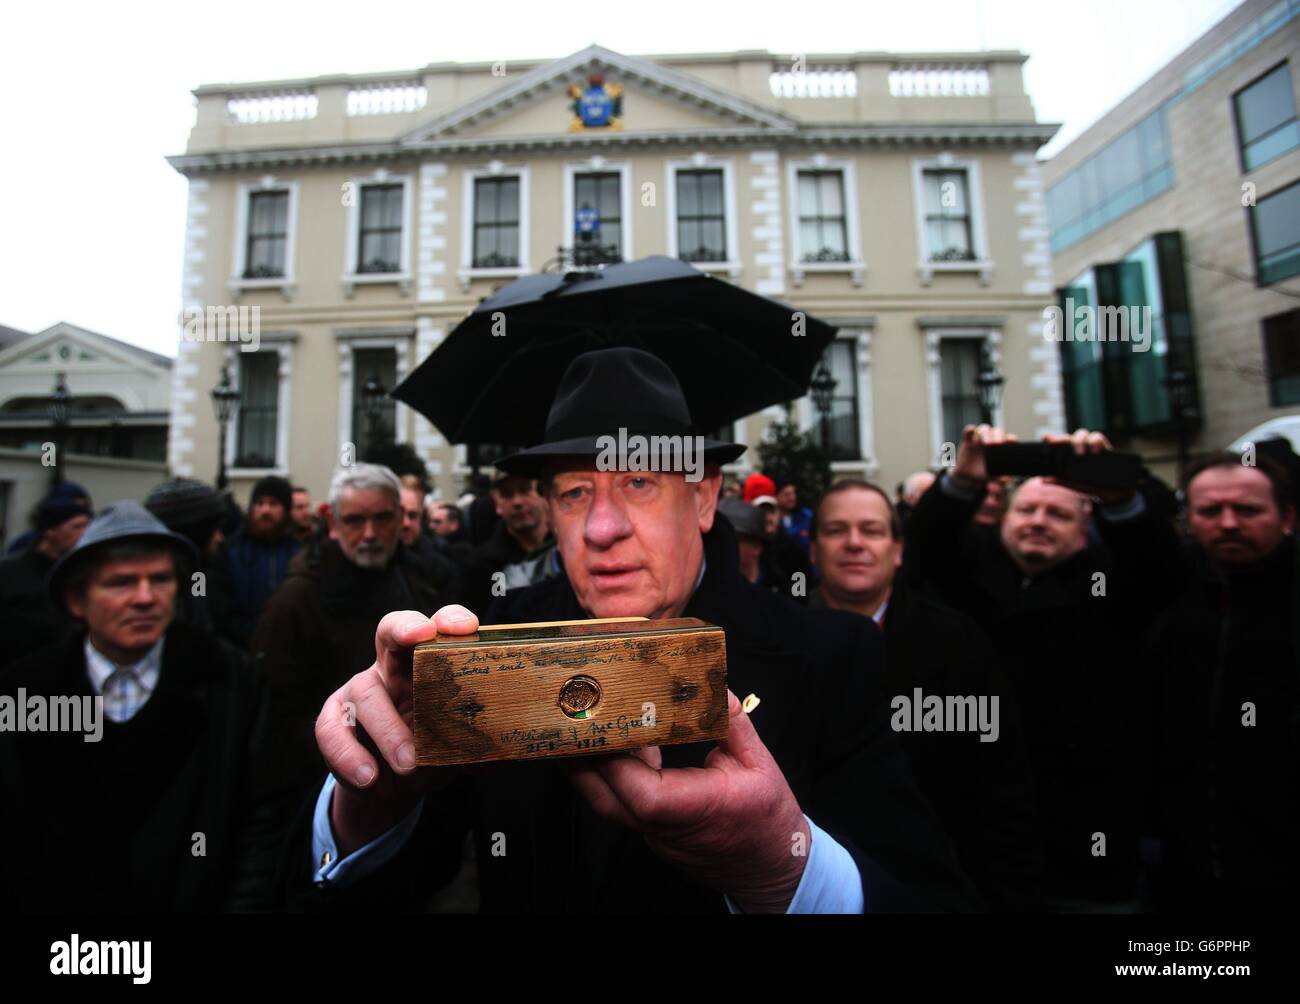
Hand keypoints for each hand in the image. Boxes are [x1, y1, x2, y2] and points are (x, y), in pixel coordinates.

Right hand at [315, 604, 478, 855]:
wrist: (391, 789)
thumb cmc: (432, 752)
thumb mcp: (458, 749)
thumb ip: (477, 747)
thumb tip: (503, 756)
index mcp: (427, 665)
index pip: (439, 628)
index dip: (450, 620)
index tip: (465, 628)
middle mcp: (392, 668)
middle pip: (391, 631)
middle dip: (405, 627)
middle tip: (421, 635)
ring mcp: (360, 690)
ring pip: (366, 693)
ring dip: (389, 730)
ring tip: (409, 764)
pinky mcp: (334, 720)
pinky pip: (332, 731)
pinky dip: (349, 757)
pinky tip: (369, 778)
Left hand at [567, 691, 811, 912]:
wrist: (769, 868)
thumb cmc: (767, 819)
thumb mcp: (760, 763)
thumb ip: (731, 722)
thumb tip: (713, 685)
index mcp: (698, 809)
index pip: (645, 796)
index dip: (619, 761)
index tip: (608, 722)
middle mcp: (666, 827)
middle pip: (608, 799)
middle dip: (582, 757)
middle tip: (571, 717)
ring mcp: (654, 834)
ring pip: (608, 802)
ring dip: (590, 764)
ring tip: (587, 722)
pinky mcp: (650, 831)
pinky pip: (620, 802)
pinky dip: (611, 771)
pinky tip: (620, 741)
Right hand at [952, 424, 1017, 488]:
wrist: (968, 477)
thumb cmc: (985, 475)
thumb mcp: (995, 479)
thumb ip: (1001, 480)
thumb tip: (1007, 479)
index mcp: (1001, 448)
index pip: (1009, 439)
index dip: (1011, 439)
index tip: (1011, 442)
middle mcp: (992, 440)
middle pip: (997, 431)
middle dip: (998, 436)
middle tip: (996, 444)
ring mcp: (979, 439)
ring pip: (984, 429)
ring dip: (985, 433)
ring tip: (985, 443)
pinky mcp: (967, 440)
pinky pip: (968, 431)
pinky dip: (970, 429)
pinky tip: (972, 431)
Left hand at [1042, 428, 1135, 505]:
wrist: (1114, 493)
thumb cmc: (1093, 486)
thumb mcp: (1077, 485)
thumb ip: (1062, 481)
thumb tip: (1044, 479)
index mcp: (1072, 456)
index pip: (1061, 444)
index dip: (1053, 439)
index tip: (1046, 438)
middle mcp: (1082, 449)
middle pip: (1072, 437)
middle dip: (1065, 438)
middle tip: (1059, 444)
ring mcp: (1094, 447)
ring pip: (1085, 434)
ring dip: (1082, 440)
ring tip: (1081, 453)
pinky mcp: (1106, 448)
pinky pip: (1100, 438)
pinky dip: (1096, 442)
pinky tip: (1096, 451)